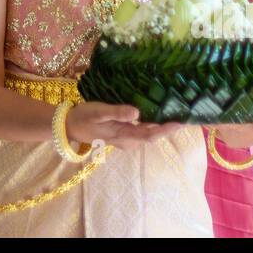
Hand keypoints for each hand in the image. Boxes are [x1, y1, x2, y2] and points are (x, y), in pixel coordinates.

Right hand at [64, 101, 189, 150]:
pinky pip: (140, 132)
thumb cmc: (84, 116)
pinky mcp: (121, 135)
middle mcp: (127, 140)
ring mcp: (124, 139)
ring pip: (147, 134)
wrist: (69, 126)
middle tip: (182, 115)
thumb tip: (138, 113)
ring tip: (172, 113)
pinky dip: (150, 125)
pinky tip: (152, 115)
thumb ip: (117, 112)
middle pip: (152, 136)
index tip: (181, 122)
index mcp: (124, 135)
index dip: (166, 129)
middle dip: (167, 128)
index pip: (151, 134)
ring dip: (159, 127)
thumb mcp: (99, 112)